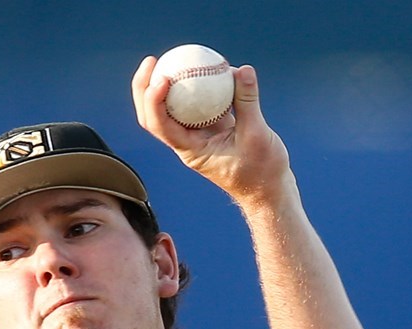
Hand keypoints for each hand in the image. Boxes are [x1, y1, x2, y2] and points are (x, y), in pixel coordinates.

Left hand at [131, 57, 290, 205]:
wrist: (267, 188)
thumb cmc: (261, 169)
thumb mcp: (258, 135)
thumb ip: (248, 102)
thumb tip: (240, 69)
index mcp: (190, 150)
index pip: (161, 126)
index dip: (154, 102)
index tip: (162, 78)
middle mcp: (186, 143)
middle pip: (153, 116)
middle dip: (144, 89)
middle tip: (151, 61)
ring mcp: (195, 135)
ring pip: (170, 110)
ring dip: (162, 86)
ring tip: (166, 58)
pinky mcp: (209, 127)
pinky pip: (197, 103)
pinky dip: (196, 85)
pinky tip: (201, 64)